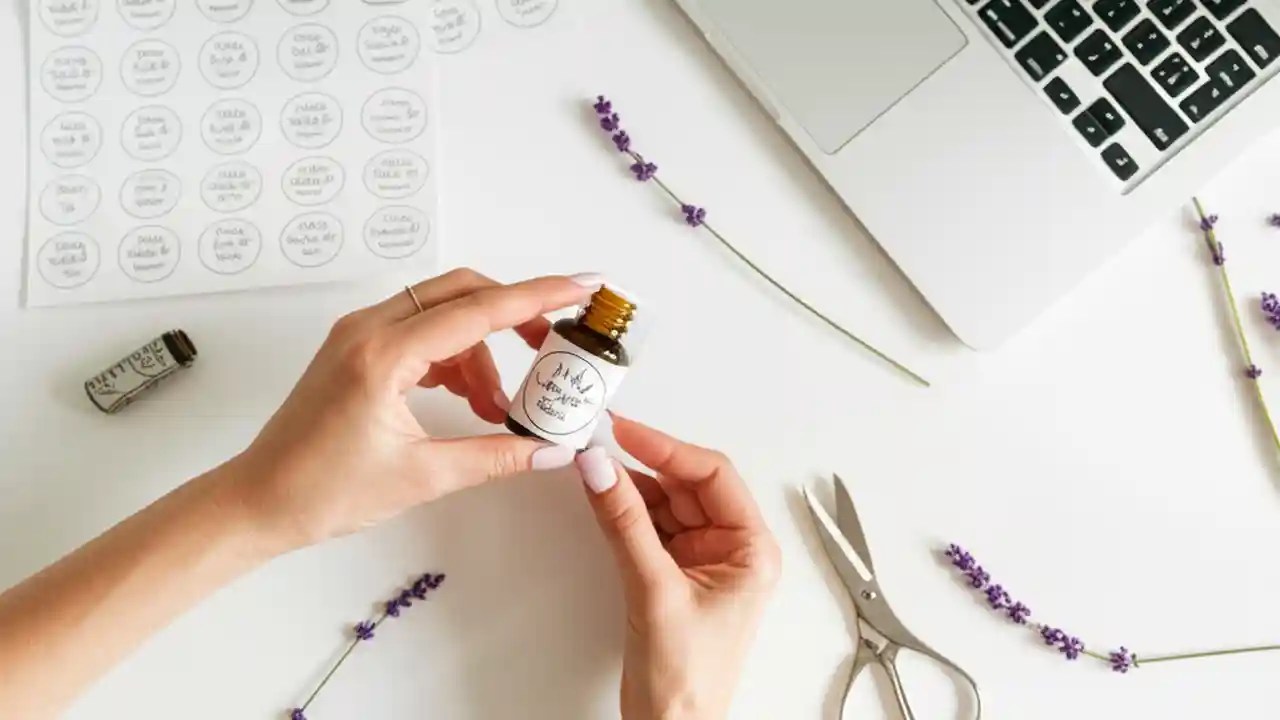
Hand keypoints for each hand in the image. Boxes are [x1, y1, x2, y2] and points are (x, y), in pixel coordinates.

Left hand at [229, 268, 600, 550]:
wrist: (258, 502)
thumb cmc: (325, 491)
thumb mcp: (423, 476)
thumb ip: (496, 456)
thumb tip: (554, 450)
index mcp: (384, 354)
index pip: (478, 310)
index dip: (538, 297)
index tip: (583, 286)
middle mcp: (369, 328)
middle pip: (463, 292)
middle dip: (514, 314)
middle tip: (553, 345)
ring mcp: (358, 334)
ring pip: (443, 312)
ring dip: (482, 349)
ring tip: (501, 406)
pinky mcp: (355, 349)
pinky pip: (421, 331)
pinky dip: (454, 357)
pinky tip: (469, 398)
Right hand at [577, 416, 780, 719]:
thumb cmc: (687, 680)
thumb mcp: (653, 590)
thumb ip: (625, 524)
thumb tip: (602, 469)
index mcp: (752, 550)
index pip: (713, 477)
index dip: (668, 448)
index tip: (628, 432)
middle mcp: (733, 550)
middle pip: (688, 485)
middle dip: (647, 463)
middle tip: (604, 443)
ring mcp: (703, 560)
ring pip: (666, 503)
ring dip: (632, 486)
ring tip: (595, 466)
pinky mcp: (675, 573)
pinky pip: (651, 527)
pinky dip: (626, 511)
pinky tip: (603, 495)